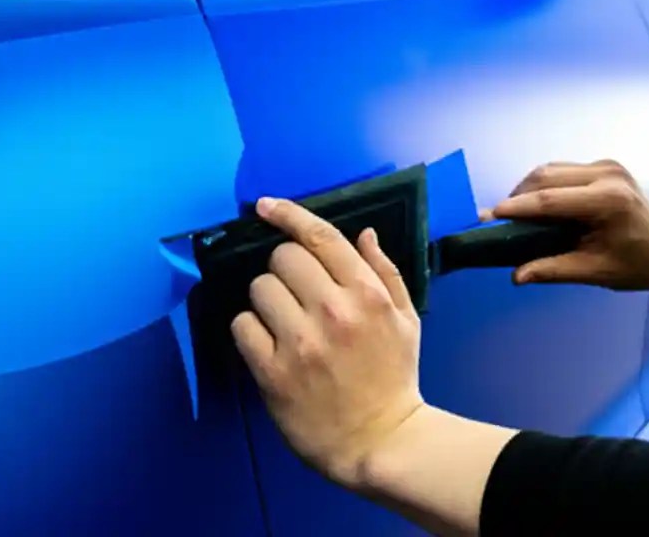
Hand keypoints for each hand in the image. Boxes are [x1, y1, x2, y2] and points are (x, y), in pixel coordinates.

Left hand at [230, 197, 425, 490]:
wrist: (380, 442)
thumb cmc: (394, 378)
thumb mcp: (406, 320)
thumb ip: (385, 272)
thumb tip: (364, 234)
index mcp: (367, 294)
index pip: (319, 237)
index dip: (288, 214)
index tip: (266, 206)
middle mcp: (333, 311)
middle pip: (282, 258)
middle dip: (285, 270)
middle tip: (295, 294)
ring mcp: (300, 342)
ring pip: (259, 288)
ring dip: (267, 301)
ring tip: (283, 323)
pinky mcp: (273, 372)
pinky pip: (242, 326)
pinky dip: (251, 331)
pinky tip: (269, 345)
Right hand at [484, 160, 648, 289]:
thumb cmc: (642, 263)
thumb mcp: (597, 271)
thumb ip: (555, 270)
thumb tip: (517, 275)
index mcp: (608, 202)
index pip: (550, 200)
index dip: (516, 208)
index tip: (490, 217)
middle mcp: (607, 175)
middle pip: (544, 177)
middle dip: (517, 198)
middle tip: (498, 222)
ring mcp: (606, 166)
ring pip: (550, 170)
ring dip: (528, 190)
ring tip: (516, 216)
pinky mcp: (604, 166)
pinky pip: (561, 171)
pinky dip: (543, 186)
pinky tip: (537, 207)